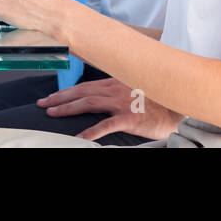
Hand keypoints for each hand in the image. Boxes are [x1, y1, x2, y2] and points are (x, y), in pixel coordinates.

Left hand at [36, 78, 181, 141]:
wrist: (178, 108)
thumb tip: (95, 97)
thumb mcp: (132, 90)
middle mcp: (116, 89)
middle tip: (42, 104)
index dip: (66, 91)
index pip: (84, 86)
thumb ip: (114, 90)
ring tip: (52, 114)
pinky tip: (78, 138)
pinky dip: (90, 131)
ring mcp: (122, 102)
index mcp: (115, 82)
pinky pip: (106, 125)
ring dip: (68, 108)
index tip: (50, 97)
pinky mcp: (130, 118)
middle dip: (59, 98)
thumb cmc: (156, 101)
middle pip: (81, 92)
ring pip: (88, 103)